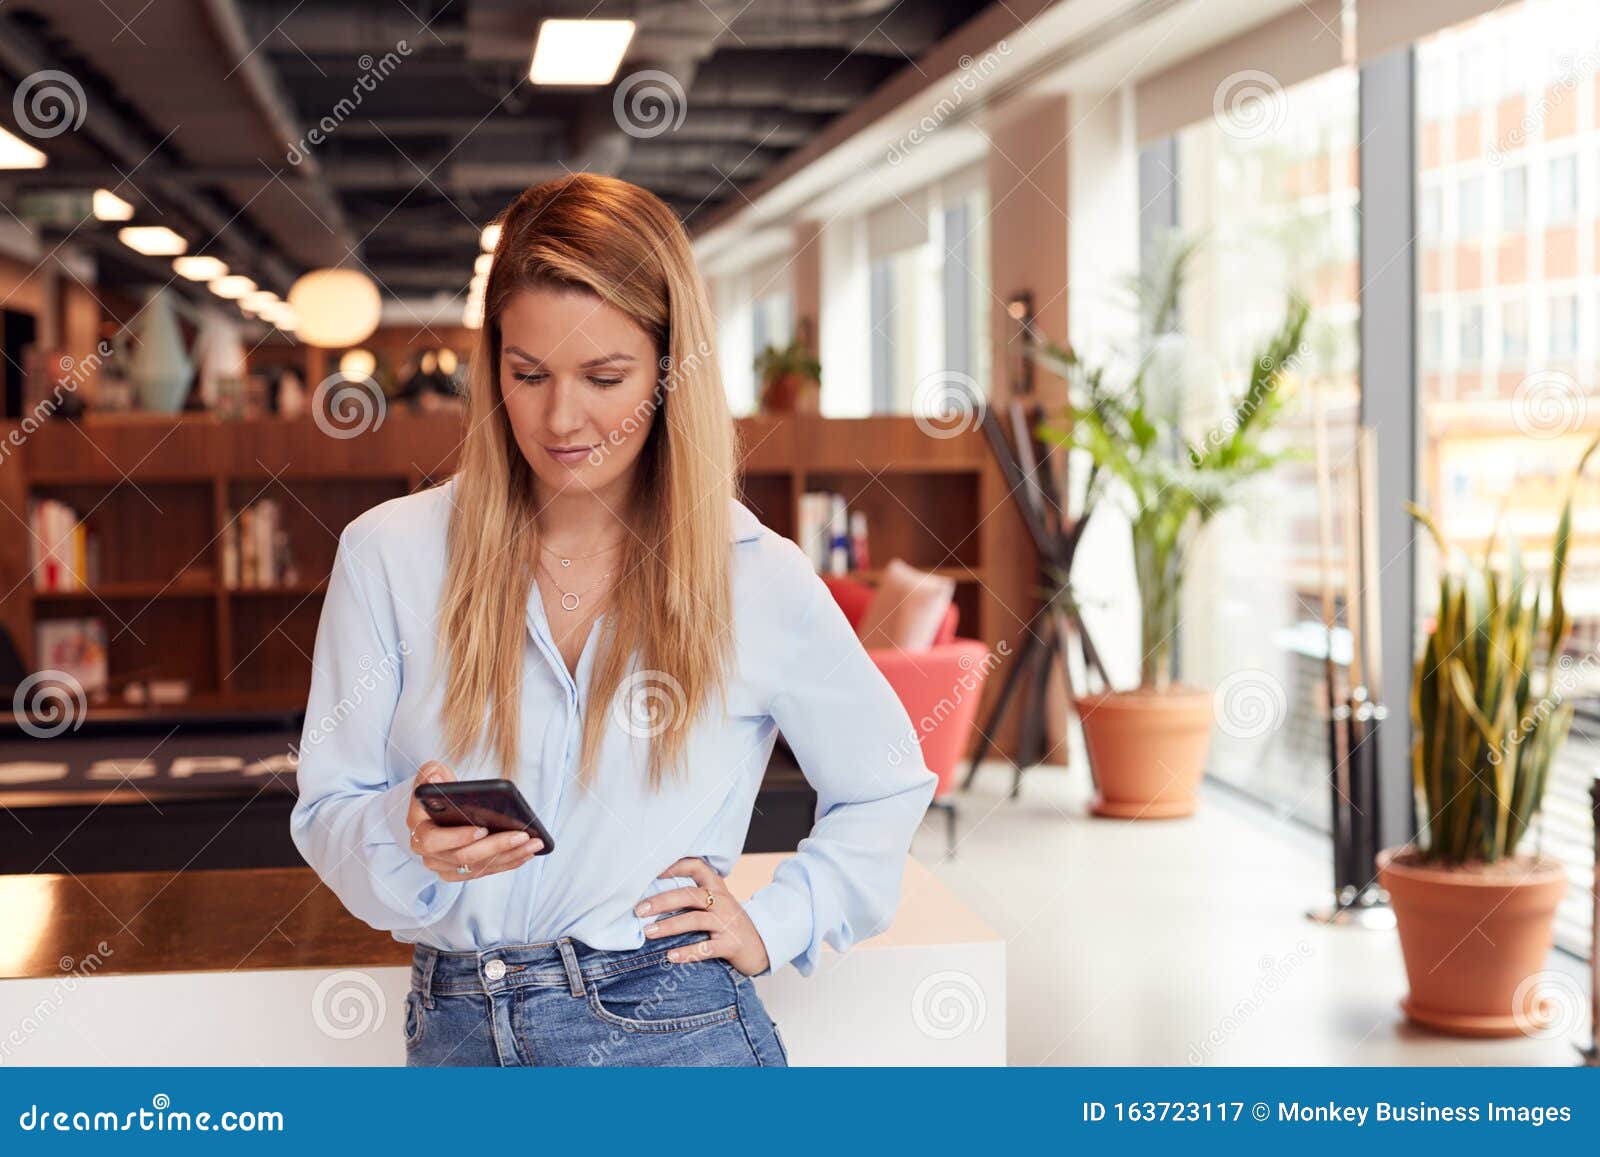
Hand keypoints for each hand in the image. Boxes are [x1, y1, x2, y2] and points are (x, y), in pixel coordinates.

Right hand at [405, 761, 543, 882]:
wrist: (440, 810)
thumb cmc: (439, 792)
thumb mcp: (432, 775)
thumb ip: (432, 773)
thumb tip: (435, 775)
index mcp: (418, 830)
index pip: (433, 840)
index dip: (458, 837)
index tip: (483, 829)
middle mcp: (429, 854)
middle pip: (463, 857)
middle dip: (495, 846)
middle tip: (522, 835)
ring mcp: (445, 866)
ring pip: (479, 867)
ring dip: (509, 855)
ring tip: (534, 843)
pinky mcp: (461, 873)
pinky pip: (487, 871)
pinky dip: (509, 862)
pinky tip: (527, 852)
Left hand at [635, 857, 769, 976]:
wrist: (761, 946)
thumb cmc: (729, 923)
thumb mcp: (717, 904)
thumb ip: (694, 897)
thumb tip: (653, 898)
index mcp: (717, 889)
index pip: (697, 867)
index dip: (676, 866)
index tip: (653, 872)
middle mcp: (723, 902)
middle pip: (690, 895)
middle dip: (663, 901)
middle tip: (640, 909)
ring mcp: (728, 923)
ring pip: (695, 920)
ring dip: (669, 926)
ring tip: (648, 932)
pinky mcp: (731, 945)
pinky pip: (706, 949)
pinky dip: (687, 953)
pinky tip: (671, 956)